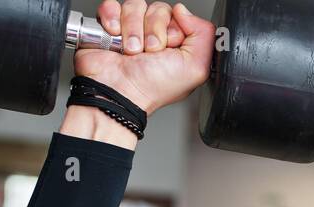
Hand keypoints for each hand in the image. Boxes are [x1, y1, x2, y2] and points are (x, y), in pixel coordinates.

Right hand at [75, 0, 212, 114]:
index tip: (169, 49)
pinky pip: (112, 6)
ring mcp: (131, 31)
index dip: (175, 30)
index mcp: (177, 46)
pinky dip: (113, 19)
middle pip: (159, 9)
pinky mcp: (109, 27)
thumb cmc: (152, 88)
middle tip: (150, 52)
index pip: (180, 17)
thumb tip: (185, 12)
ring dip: (133, 29)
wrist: (118, 91)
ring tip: (132, 51)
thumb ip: (204, 36)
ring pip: (136, 6)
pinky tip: (115, 37)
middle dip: (154, 30)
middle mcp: (155, 37)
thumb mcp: (195, 68)